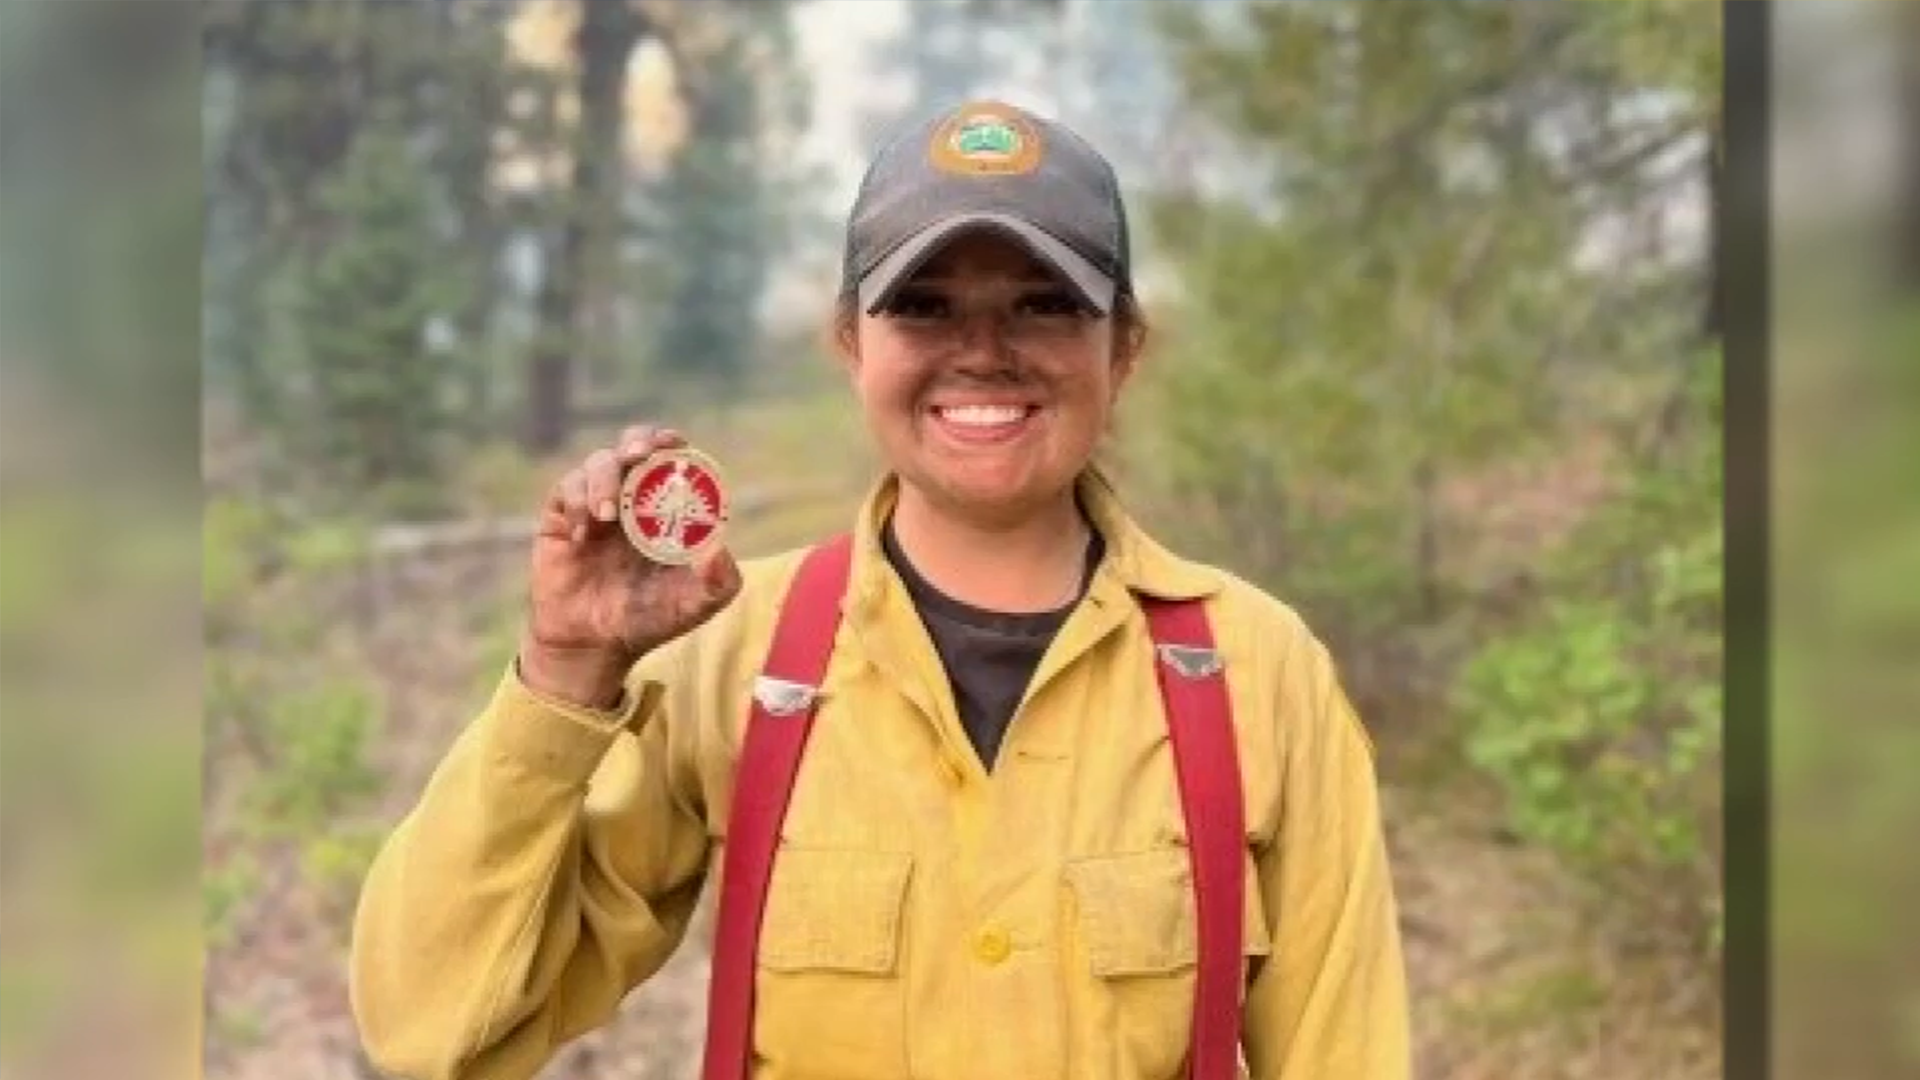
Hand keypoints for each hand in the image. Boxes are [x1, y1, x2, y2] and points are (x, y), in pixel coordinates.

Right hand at [518, 425, 742, 708]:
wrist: (597, 646)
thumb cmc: (651, 619)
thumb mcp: (695, 604)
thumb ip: (718, 580)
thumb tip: (718, 546)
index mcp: (667, 508)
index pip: (672, 460)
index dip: (672, 446)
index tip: (673, 445)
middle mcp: (633, 498)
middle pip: (634, 444)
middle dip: (638, 440)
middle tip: (639, 453)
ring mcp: (598, 505)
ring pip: (599, 463)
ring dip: (605, 480)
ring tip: (608, 516)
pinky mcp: (563, 517)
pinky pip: (566, 490)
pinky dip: (577, 503)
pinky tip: (584, 537)